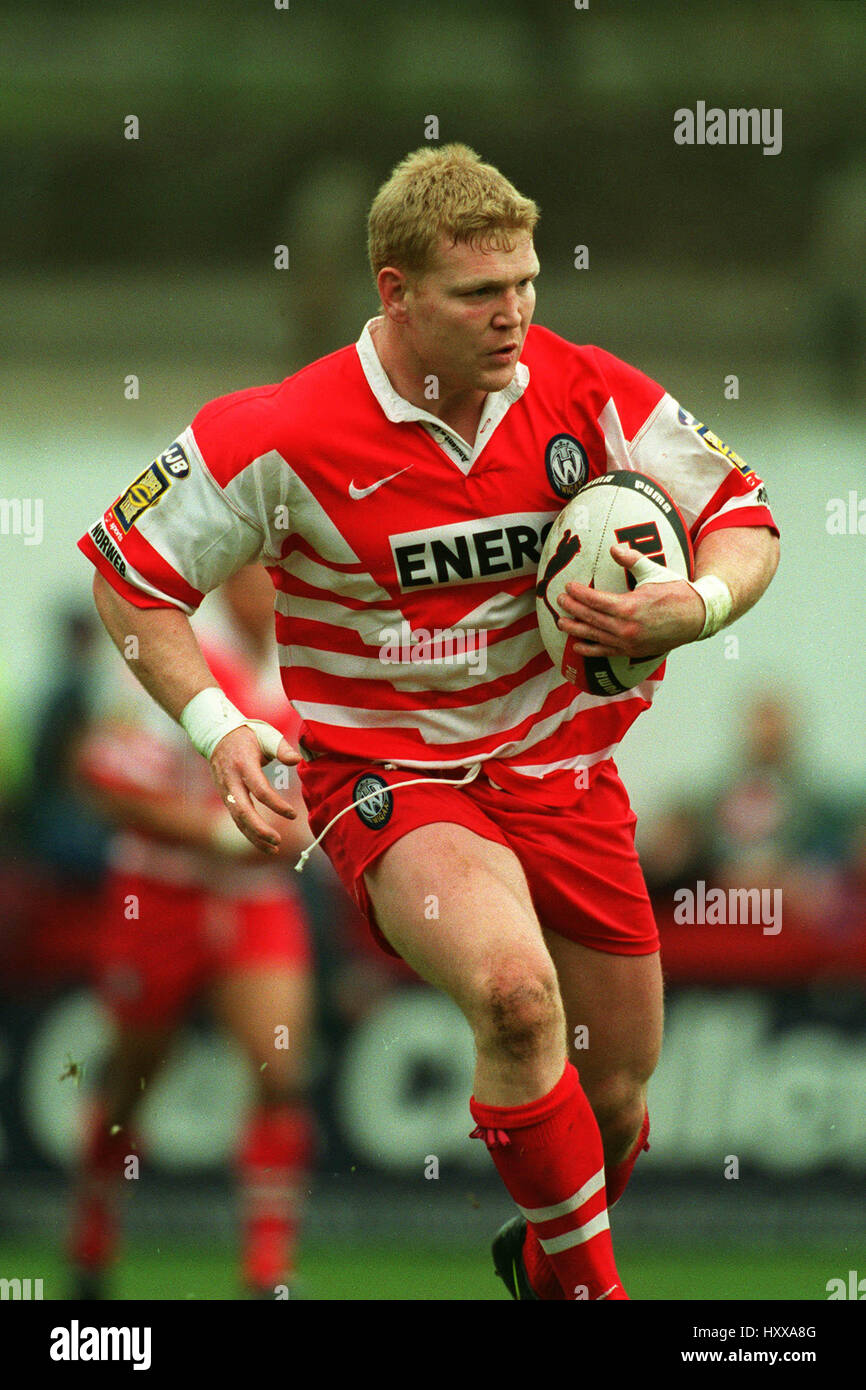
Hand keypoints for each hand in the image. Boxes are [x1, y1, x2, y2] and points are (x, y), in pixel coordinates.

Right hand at [208, 726, 300, 853]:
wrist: (217, 735)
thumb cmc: (248, 736)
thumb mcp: (266, 735)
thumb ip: (282, 748)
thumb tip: (296, 760)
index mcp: (244, 765)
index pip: (260, 790)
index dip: (276, 805)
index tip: (293, 815)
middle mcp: (232, 781)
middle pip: (243, 811)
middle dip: (260, 829)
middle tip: (278, 841)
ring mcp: (226, 791)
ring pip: (238, 819)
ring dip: (254, 836)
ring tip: (273, 849)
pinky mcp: (226, 797)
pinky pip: (237, 818)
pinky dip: (249, 833)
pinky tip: (263, 844)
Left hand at [556, 542, 704, 658]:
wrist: (696, 617)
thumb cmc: (676, 592)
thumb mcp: (653, 571)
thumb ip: (631, 560)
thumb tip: (613, 548)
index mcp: (629, 607)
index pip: (595, 600)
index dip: (579, 594)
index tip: (568, 587)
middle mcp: (625, 628)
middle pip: (591, 618)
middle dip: (572, 609)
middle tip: (559, 601)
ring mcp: (628, 642)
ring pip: (594, 636)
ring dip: (575, 629)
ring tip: (561, 622)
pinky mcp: (632, 651)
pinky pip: (605, 652)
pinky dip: (590, 650)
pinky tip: (577, 646)